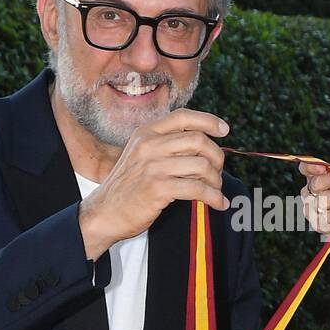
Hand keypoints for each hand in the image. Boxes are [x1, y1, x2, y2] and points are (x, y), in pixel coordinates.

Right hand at [78, 109, 230, 259]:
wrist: (104, 212)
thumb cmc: (128, 186)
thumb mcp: (141, 156)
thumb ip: (165, 146)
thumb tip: (204, 146)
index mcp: (146, 133)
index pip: (183, 116)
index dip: (208, 121)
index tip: (224, 130)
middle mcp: (149, 145)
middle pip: (198, 140)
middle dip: (216, 157)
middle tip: (218, 172)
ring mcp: (153, 166)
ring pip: (201, 165)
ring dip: (216, 180)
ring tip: (216, 190)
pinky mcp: (158, 188)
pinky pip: (197, 188)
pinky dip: (214, 197)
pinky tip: (218, 203)